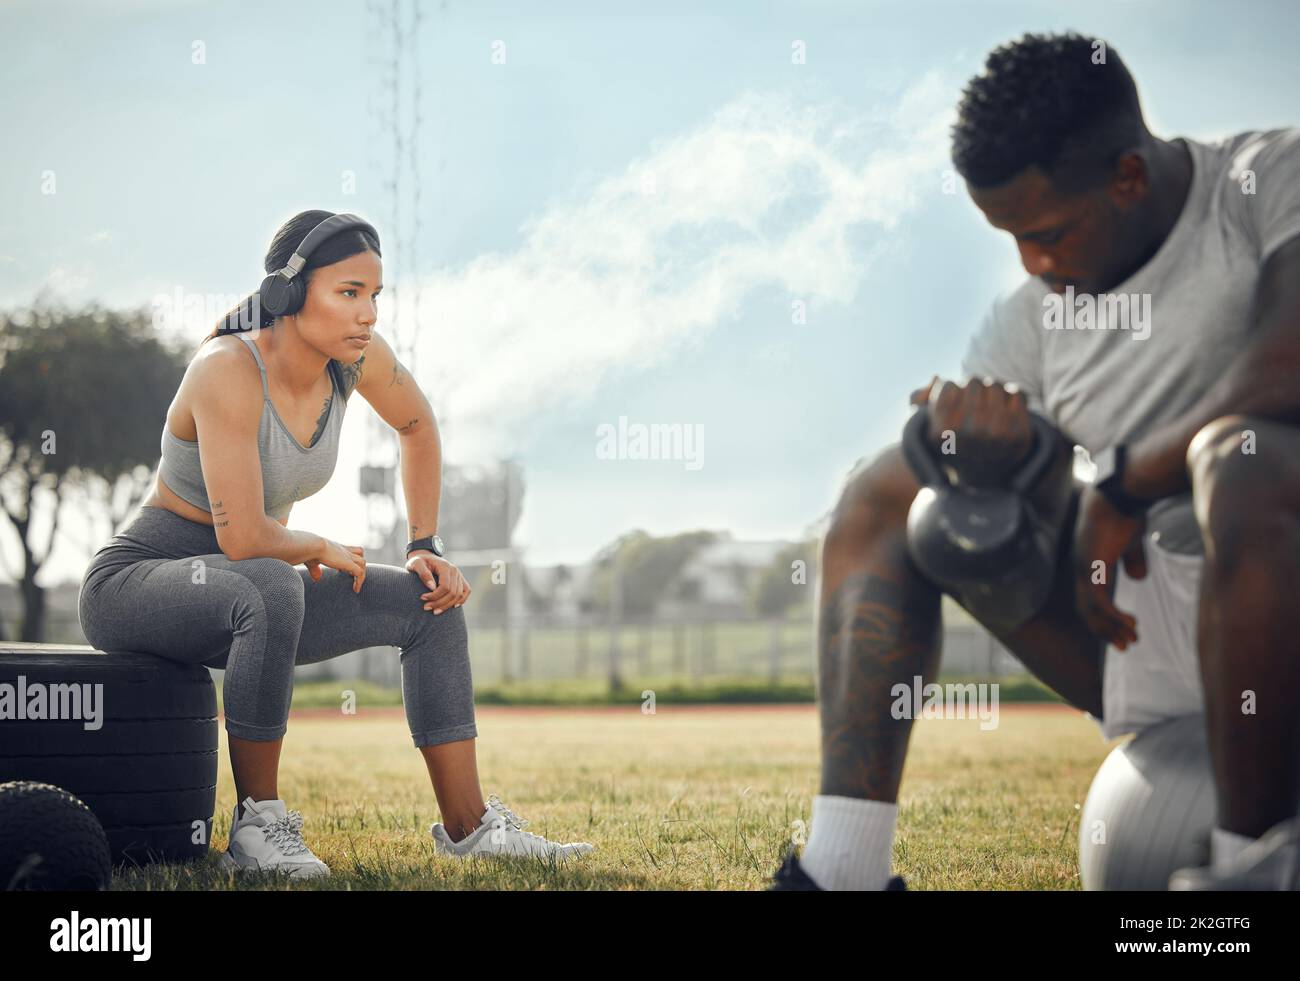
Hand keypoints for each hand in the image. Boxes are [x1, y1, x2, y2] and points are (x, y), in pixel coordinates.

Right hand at [306, 539, 366, 592]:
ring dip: (361, 574)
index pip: (347, 548)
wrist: (313, 546)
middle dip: (359, 564)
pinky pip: (360, 573)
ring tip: (356, 585)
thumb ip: (315, 570)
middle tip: (352, 576)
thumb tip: (317, 579)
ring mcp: (347, 556)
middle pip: (359, 552)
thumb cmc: (309, 551)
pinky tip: (355, 589)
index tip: (342, 569)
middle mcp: (343, 550)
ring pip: (362, 563)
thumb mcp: (312, 561)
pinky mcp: (348, 563)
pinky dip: (360, 581)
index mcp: (334, 547)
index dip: (348, 558)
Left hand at [406, 551, 470, 613]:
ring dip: (447, 605)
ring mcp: (459, 575)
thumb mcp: (415, 563)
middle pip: (452, 593)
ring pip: (459, 595)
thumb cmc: (419, 561)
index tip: (422, 598)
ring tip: (435, 611)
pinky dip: (462, 600)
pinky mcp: (460, 579)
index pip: (445, 586)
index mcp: (445, 566)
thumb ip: (423, 573)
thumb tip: (432, 587)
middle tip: (426, 607)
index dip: (434, 595)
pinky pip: (466, 591)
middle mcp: (455, 571)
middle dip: (439, 603)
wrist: (425, 557)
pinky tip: (453, 606)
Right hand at [909, 376, 1032, 485]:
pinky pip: (1018, 393)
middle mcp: (968, 436)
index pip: (948, 386)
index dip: (949, 386)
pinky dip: (1011, 395)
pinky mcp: (1020, 436)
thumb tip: (937, 379)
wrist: (982, 474)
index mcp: (941, 433)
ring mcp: (997, 436)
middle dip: (972, 386)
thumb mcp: (925, 425)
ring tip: (988, 403)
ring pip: (996, 386)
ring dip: (992, 389)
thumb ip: (918, 400)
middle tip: (972, 399)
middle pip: (973, 382)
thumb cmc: (950, 442)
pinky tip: (1004, 408)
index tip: (952, 398)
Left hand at [1073, 484, 1145, 648]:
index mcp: (1089, 561)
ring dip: (1110, 627)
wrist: (1121, 490)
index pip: (1090, 596)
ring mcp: (1083, 567)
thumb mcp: (1132, 539)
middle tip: (1125, 645)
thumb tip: (1138, 578)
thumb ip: (1132, 559)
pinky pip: (1099, 601)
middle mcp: (1081, 567)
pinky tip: (1129, 623)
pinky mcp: (1091, 566)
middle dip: (1105, 629)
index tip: (1124, 631)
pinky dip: (1113, 616)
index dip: (1104, 616)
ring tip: (1130, 640)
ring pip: (1090, 610)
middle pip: (1086, 609)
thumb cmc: (1127, 509)